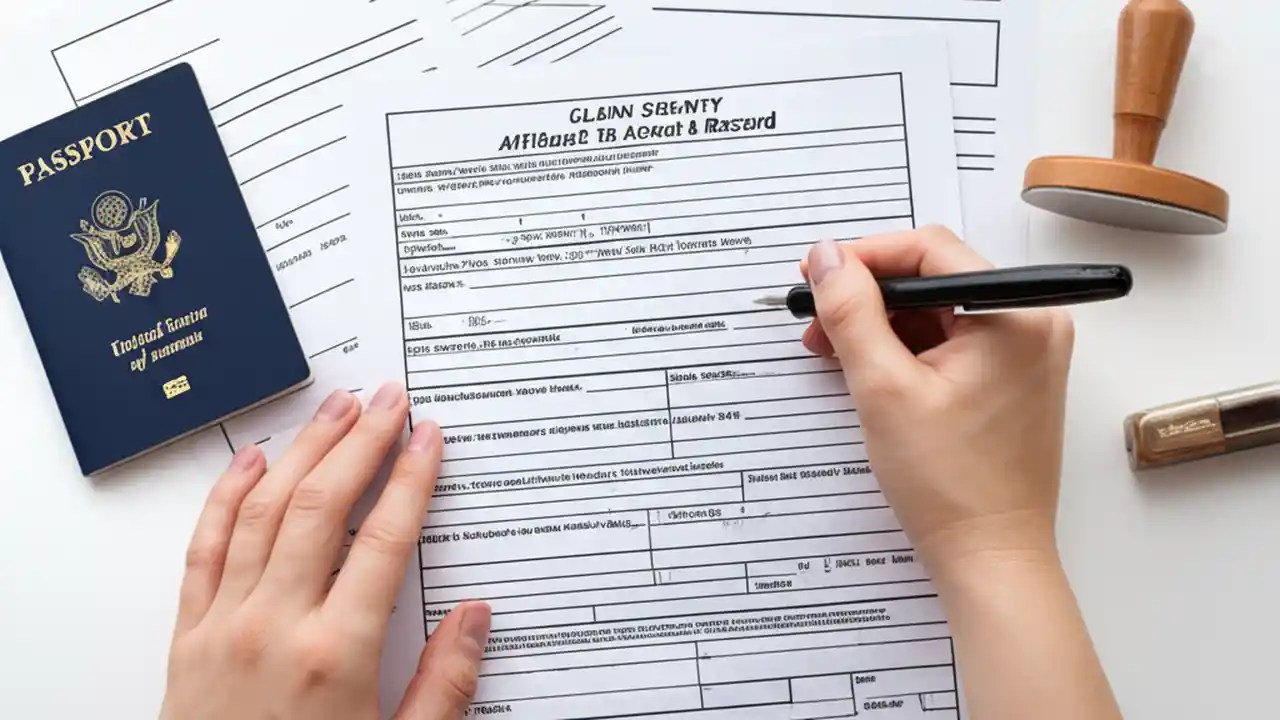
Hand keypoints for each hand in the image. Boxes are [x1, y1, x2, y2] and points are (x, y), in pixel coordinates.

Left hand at [161, 382, 491, 719]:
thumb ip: (444, 685)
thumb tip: (478, 618)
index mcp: (336, 653)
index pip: (384, 539)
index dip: (411, 479)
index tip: (428, 439)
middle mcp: (274, 626)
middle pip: (322, 506)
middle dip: (360, 442)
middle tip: (387, 399)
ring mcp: (223, 626)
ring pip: (264, 511)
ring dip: (303, 451)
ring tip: (335, 409)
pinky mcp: (187, 637)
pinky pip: (205, 547)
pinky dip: (228, 496)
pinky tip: (251, 462)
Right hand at [801, 227, 1074, 574]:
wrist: (988, 557)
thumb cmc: (951, 486)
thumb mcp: (883, 389)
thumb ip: (851, 313)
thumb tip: (826, 258)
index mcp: (1016, 316)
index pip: (930, 250)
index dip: (866, 257)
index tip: (818, 274)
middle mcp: (1032, 324)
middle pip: (933, 278)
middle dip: (868, 296)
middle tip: (817, 318)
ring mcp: (1024, 353)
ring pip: (936, 312)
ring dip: (881, 325)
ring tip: (832, 351)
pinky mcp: (1009, 378)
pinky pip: (949, 342)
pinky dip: (905, 350)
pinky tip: (866, 369)